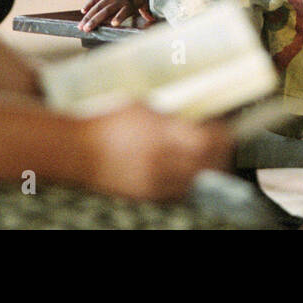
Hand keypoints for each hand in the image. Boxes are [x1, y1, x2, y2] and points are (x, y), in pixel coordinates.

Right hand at [79, 0, 153, 30]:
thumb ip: (145, 10)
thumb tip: (151, 20)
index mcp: (130, 3)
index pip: (125, 11)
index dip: (119, 17)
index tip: (113, 23)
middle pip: (106, 11)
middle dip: (96, 20)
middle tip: (87, 30)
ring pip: (98, 7)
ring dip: (89, 17)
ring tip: (81, 26)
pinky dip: (88, 4)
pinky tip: (82, 11)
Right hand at [85, 104, 233, 201]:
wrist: (78, 150)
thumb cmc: (106, 121)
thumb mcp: (141, 107)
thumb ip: (169, 117)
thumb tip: (192, 121)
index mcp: (162, 133)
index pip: (208, 140)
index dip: (222, 135)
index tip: (224, 128)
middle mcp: (162, 159)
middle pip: (208, 164)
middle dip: (221, 153)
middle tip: (223, 144)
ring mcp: (155, 180)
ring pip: (197, 181)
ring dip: (208, 169)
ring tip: (208, 158)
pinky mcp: (147, 195)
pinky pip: (179, 192)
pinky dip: (189, 182)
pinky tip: (187, 171)